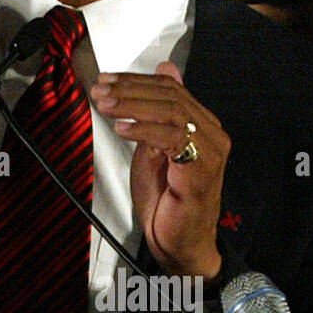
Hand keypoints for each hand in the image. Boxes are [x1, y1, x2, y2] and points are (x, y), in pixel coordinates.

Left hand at [90, 62, 228, 278]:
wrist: (180, 243)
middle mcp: (212, 135)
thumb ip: (153, 113)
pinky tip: (122, 129)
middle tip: (101, 90)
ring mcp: (210, 153)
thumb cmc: (167, 200)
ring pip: (171, 113)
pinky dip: (143, 130)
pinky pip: (173, 139)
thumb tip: (163, 70)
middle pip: (171, 97)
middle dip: (130, 90)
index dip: (136, 81)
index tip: (106, 80)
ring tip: (106, 106)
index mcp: (202, 125)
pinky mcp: (201, 172)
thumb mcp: (153, 147)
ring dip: (132, 106)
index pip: (171, 89)